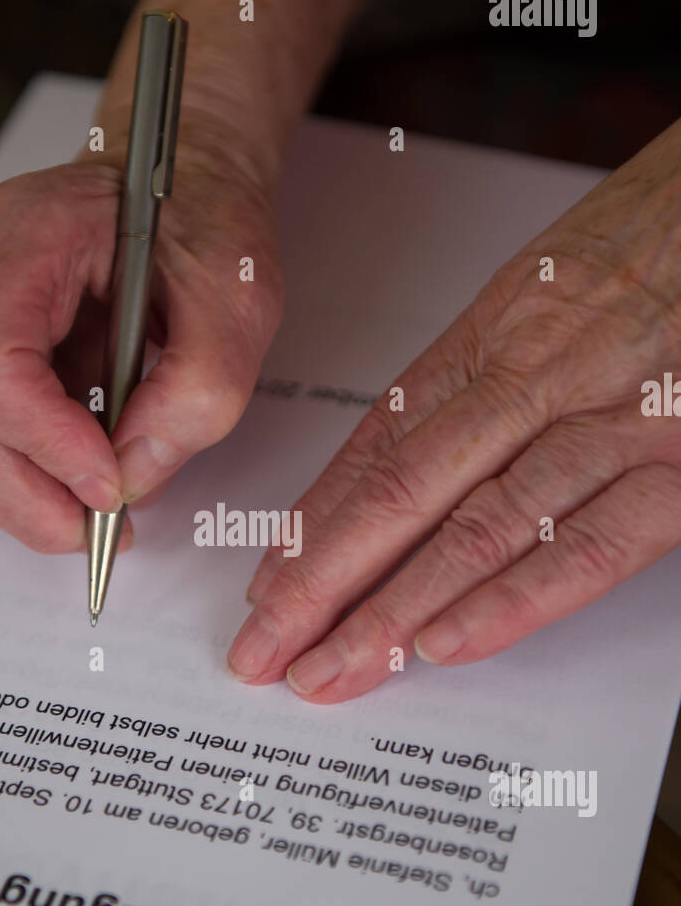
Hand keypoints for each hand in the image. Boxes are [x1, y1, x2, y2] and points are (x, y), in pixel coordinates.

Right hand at [0, 133, 282, 551]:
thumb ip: (195, 394)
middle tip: (102, 529)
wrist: (179, 186)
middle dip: (31, 492)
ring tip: (96, 511)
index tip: (110, 483)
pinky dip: (21, 477)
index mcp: (23, 235)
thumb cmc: (202, 221)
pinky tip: (76, 480)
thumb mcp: (236, 301)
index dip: (44, 441)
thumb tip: (132, 478)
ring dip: (24, 496)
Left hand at [228, 120, 680, 701]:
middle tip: (264, 650)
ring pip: (477, 528)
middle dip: (321, 584)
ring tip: (330, 670)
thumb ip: (489, 372)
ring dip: (393, 611)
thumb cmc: (666, 236)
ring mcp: (612, 422)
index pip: (381, 446)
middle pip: (403, 495)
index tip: (269, 584)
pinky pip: (589, 543)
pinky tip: (444, 644)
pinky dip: (513, 599)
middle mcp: (539, 379)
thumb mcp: (554, 286)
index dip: (316, 525)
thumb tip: (417, 454)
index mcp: (498, 335)